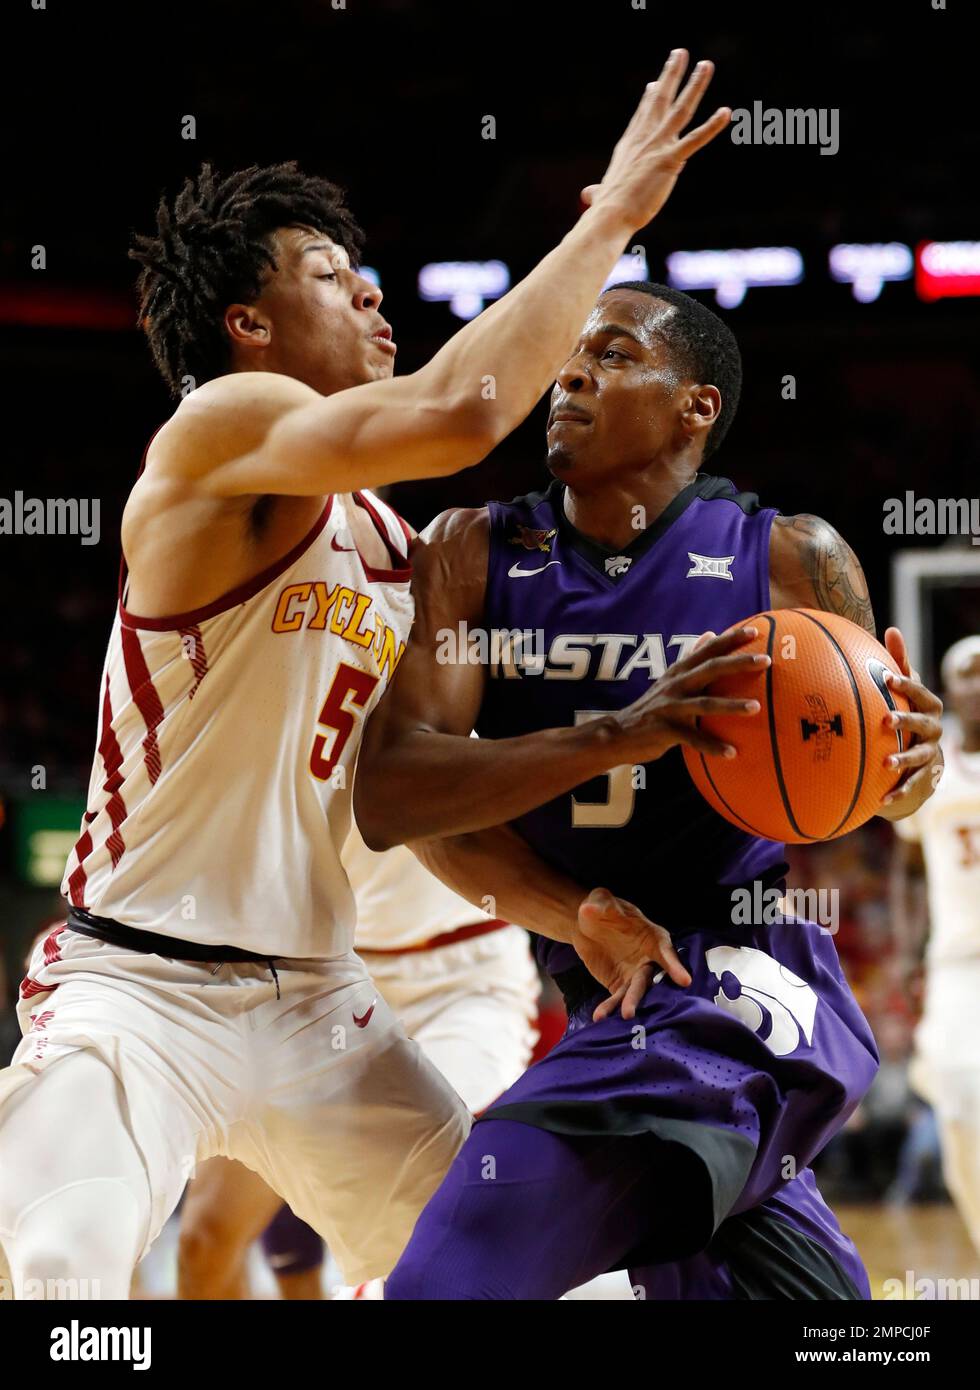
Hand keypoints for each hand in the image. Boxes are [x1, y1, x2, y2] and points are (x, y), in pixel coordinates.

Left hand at [570, 887, 691, 1021]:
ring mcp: (634, 974)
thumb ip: (600, 903)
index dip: (674, 965)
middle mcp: (648, 959)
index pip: (665, 951)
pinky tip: (600, 1017)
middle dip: (640, 994)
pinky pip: (616, 998)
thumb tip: (591, 909)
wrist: (586, 924)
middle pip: (648, 978)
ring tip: (621, 1017)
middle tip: (632, 1010)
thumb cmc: (601, 908)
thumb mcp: (600, 899)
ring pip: (634, 992)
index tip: (684, 980)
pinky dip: (609, 1007)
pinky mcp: (620, 984)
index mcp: (652, 937)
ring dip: (627, 1004)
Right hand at [582, 50, 730, 232]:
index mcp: (629, 146)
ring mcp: (657, 148)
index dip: (650, 98)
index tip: (656, 83)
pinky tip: (726, 112)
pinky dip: (712, 126)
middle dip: (671, 75)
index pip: (643, 116)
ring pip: (680, 110)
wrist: (609, 216)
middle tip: (680, 53)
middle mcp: (643, 140)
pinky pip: (695, 139)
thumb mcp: (601, 195)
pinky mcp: (669, 161)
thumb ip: (597, 191)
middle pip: (660, 100)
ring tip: (706, 65)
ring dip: (695, 85)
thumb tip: (589, 194)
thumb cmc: (605, 211)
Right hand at [607, 625, 766, 764]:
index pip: (708, 650)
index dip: (730, 639)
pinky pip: (693, 739)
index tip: (756, 630)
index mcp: (679, 672)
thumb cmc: (652, 707)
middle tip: (765, 660)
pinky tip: (732, 753)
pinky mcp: (666, 730)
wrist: (618, 733)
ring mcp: (670, 707)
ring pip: (705, 703)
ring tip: (756, 707)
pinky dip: (713, 746)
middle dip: (738, 663)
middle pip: (710, 669)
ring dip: (731, 705)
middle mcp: (676, 685)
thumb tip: (710, 634)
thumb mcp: (670, 679)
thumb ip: (691, 659)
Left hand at [878, 627, 943, 818]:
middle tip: (886, 720)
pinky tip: (882, 801)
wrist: (922, 747)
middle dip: (907, 721)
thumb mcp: (903, 687)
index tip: (886, 678)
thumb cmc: (907, 708)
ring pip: (920, 757)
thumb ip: (898, 662)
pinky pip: (912, 785)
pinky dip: (899, 793)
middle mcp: (934, 730)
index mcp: (929, 707)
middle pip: (924, 724)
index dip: (906, 684)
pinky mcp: (923, 776)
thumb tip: (891, 628)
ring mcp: (930, 754)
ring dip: (904, 760)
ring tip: (886, 764)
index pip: (920, 693)